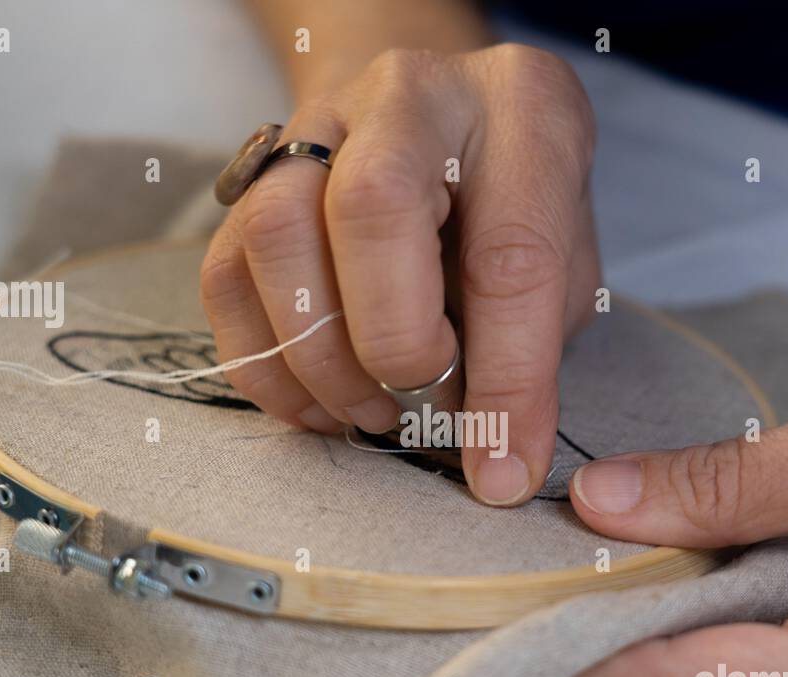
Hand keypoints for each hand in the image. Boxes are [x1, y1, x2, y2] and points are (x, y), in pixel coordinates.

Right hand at [201, 43, 599, 505]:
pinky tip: (317, 403)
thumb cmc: (514, 202)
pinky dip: (266, 365)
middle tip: (418, 405)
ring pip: (277, 231)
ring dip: (318, 356)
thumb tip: (491, 460)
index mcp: (519, 109)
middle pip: (372, 205)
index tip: (502, 469)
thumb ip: (527, 349)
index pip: (511, 254)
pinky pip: (227, 277)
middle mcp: (409, 96)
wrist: (443, 121)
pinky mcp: (252, 182)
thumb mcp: (561, 265)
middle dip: (393, 340)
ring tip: (368, 411)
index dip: (508, 381)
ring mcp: (316, 127)